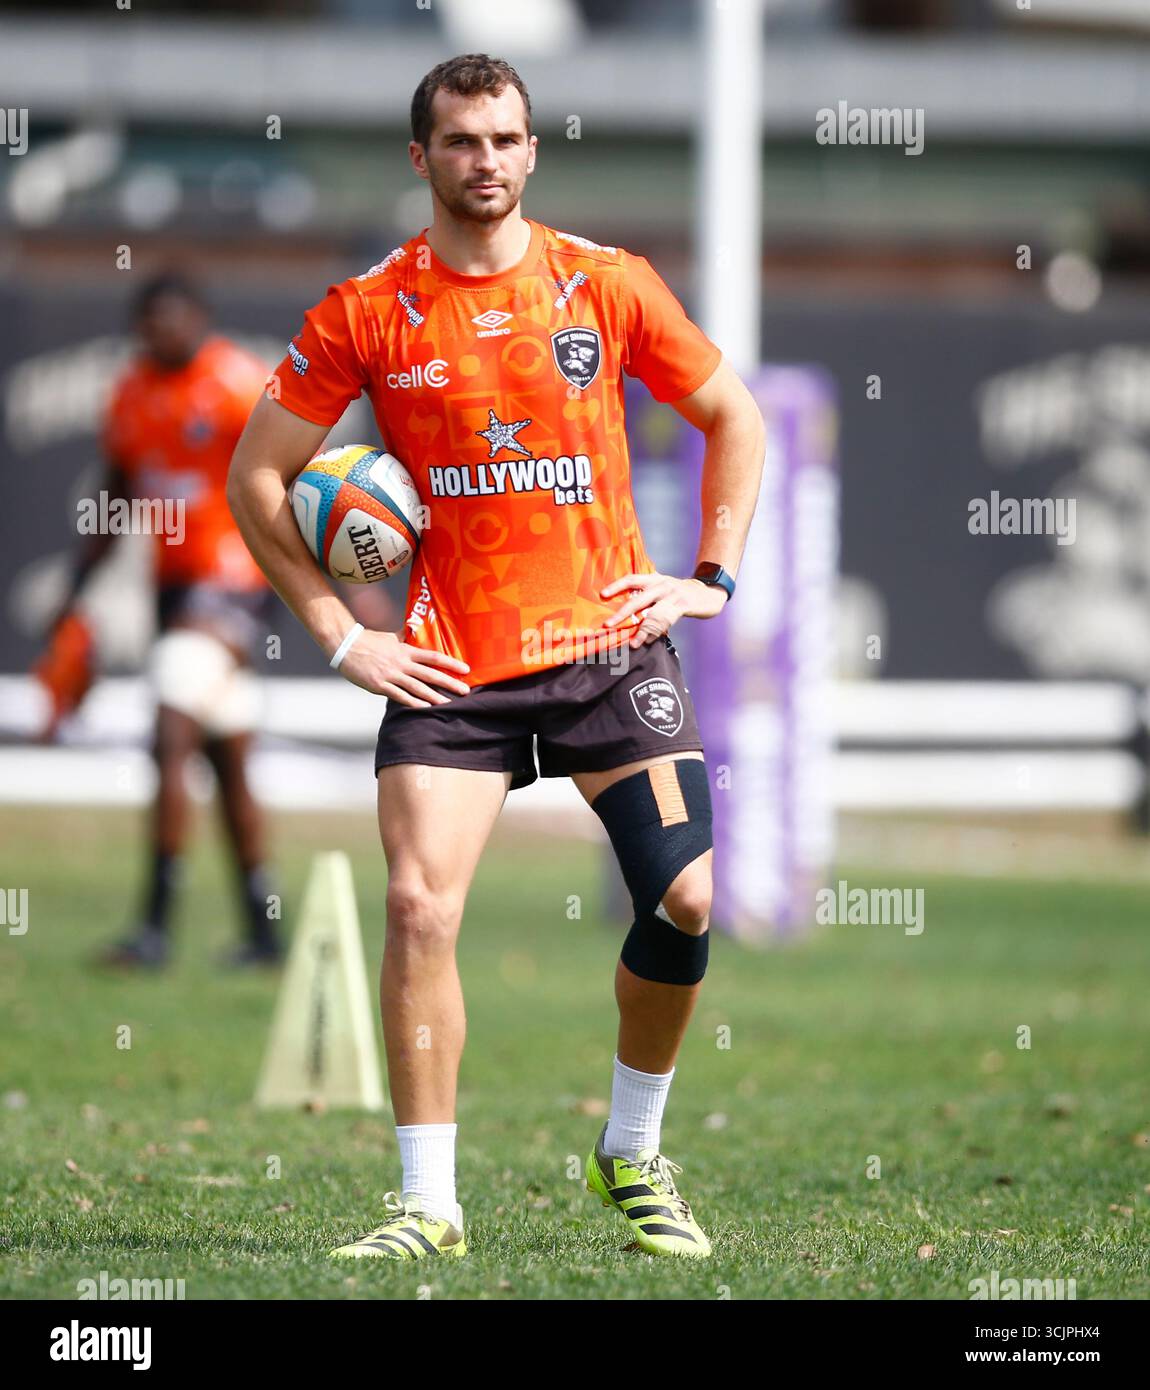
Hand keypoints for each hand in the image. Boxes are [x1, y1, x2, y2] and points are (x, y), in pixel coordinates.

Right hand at [337, 629, 471, 707]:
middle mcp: (401, 663)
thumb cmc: (368, 640)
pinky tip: (424, 708)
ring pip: (417, 687)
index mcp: (405, 650)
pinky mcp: (380, 685)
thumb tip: (413, 630)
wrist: (346, 646)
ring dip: (434, 696)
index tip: (466, 669)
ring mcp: (391, 675)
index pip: (434, 657)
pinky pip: (399, 696)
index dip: (451, 663)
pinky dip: (413, 702)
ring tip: (448, 704)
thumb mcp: (390, 637)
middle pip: (430, 674)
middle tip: (466, 691)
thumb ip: (404, 638)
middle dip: (449, 683)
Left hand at [600, 573, 726, 648]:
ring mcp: (672, 595)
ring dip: (641, 630)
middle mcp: (661, 585)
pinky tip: (649, 640)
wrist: (708, 592)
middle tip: (608, 625)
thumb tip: (626, 611)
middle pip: (637, 600)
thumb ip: (647, 595)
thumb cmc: (679, 593)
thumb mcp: (663, 587)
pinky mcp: (683, 605)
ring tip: (633, 642)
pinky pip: (667, 620)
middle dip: (621, 614)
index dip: (616, 586)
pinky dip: (657, 632)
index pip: (631, 579)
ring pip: (652, 614)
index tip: (602, 594)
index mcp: (653, 579)